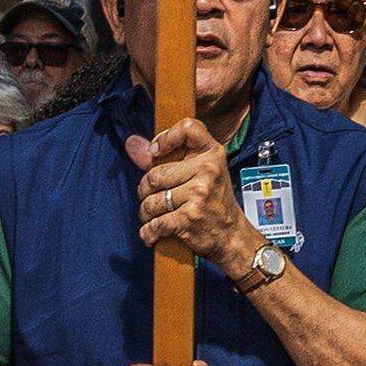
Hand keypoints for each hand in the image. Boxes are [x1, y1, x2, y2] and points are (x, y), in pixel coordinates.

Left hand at [126, 119, 253, 268]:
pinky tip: (151, 233)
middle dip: (145, 190)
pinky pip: (155, 223)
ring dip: (146, 213)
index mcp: (212, 154)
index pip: (188, 128)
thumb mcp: (203, 173)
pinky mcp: (190, 217)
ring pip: (151, 201)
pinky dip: (148, 232)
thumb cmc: (214, 202)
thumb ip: (168, 157)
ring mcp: (199, 194)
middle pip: (155, 174)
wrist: (232, 236)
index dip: (166, 137)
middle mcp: (208, 170)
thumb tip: (132, 143)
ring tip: (152, 216)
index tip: (155, 152)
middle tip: (152, 198)